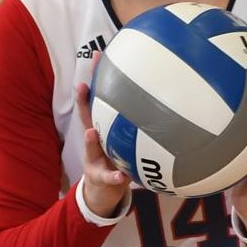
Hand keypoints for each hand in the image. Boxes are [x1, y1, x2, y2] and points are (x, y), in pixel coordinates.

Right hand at [76, 71, 130, 218]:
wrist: (103, 190)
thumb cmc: (117, 157)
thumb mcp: (124, 138)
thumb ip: (138, 120)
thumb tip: (165, 93)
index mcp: (102, 127)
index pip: (98, 99)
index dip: (96, 78)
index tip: (98, 57)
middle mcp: (95, 140)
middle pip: (87, 117)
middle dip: (84, 101)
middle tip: (82, 85)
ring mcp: (94, 158)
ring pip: (92, 148)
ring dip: (92, 141)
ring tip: (92, 133)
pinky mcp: (101, 178)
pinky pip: (110, 178)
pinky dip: (115, 177)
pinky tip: (122, 177)